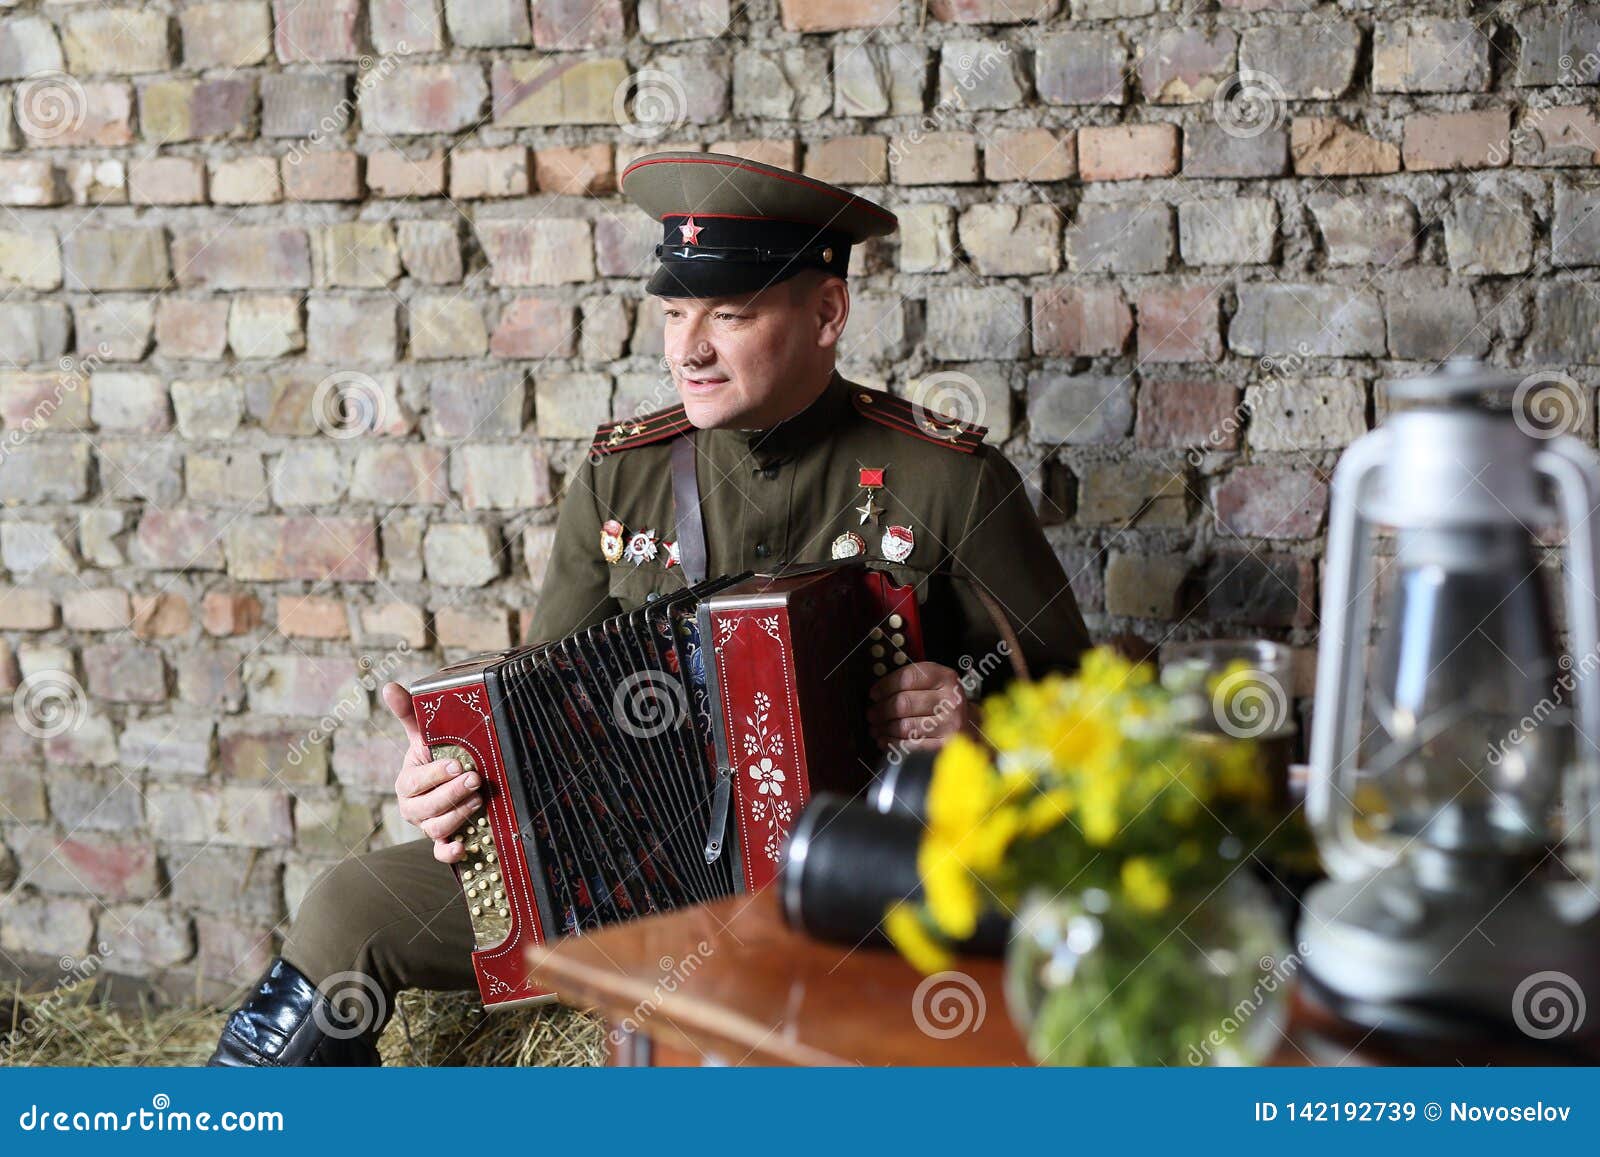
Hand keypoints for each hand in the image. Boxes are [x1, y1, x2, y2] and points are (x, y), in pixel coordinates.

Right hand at [384, 681, 482, 863]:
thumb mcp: (423, 735)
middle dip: (452, 794)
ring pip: (437, 828)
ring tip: (479, 800)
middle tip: (475, 779)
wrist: (447, 784)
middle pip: (427, 808)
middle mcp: (413, 808)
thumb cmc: (434, 757)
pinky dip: (450, 852)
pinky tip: (464, 846)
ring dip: (459, 815)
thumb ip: (409, 713)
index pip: (415, 782)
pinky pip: (441, 853)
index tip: (458, 764)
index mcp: (406, 783)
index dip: (436, 775)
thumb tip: (389, 686)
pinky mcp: (443, 842)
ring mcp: (427, 827)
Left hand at [866, 661, 968, 750]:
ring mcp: (950, 724)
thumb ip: (910, 682)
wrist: (971, 725)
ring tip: (877, 727)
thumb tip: (877, 694)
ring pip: (904, 726)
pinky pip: (910, 745)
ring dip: (884, 728)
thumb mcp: (933, 683)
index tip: (874, 693)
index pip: (908, 678)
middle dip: (881, 710)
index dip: (885, 686)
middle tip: (872, 714)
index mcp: (945, 677)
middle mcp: (950, 700)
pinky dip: (892, 743)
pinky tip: (885, 740)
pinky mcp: (945, 745)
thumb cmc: (943, 703)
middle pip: (903, 703)